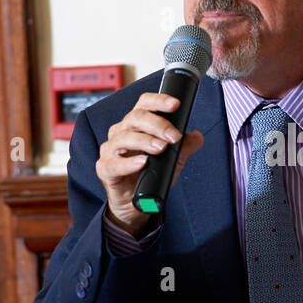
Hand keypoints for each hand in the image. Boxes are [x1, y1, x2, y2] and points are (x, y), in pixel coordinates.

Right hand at [95, 92, 204, 236]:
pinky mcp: (105, 168)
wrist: (136, 202)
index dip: (158, 100)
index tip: (175, 104)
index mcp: (136, 124)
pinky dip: (129, 163)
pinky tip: (142, 162)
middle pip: (136, 118)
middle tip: (174, 136)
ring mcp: (110, 150)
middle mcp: (121, 132)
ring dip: (145, 141)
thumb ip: (184, 147)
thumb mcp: (172, 159)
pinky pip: (114, 164)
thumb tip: (197, 137)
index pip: (144, 104)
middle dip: (158, 124)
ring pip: (124, 138)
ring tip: (161, 148)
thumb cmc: (150, 174)